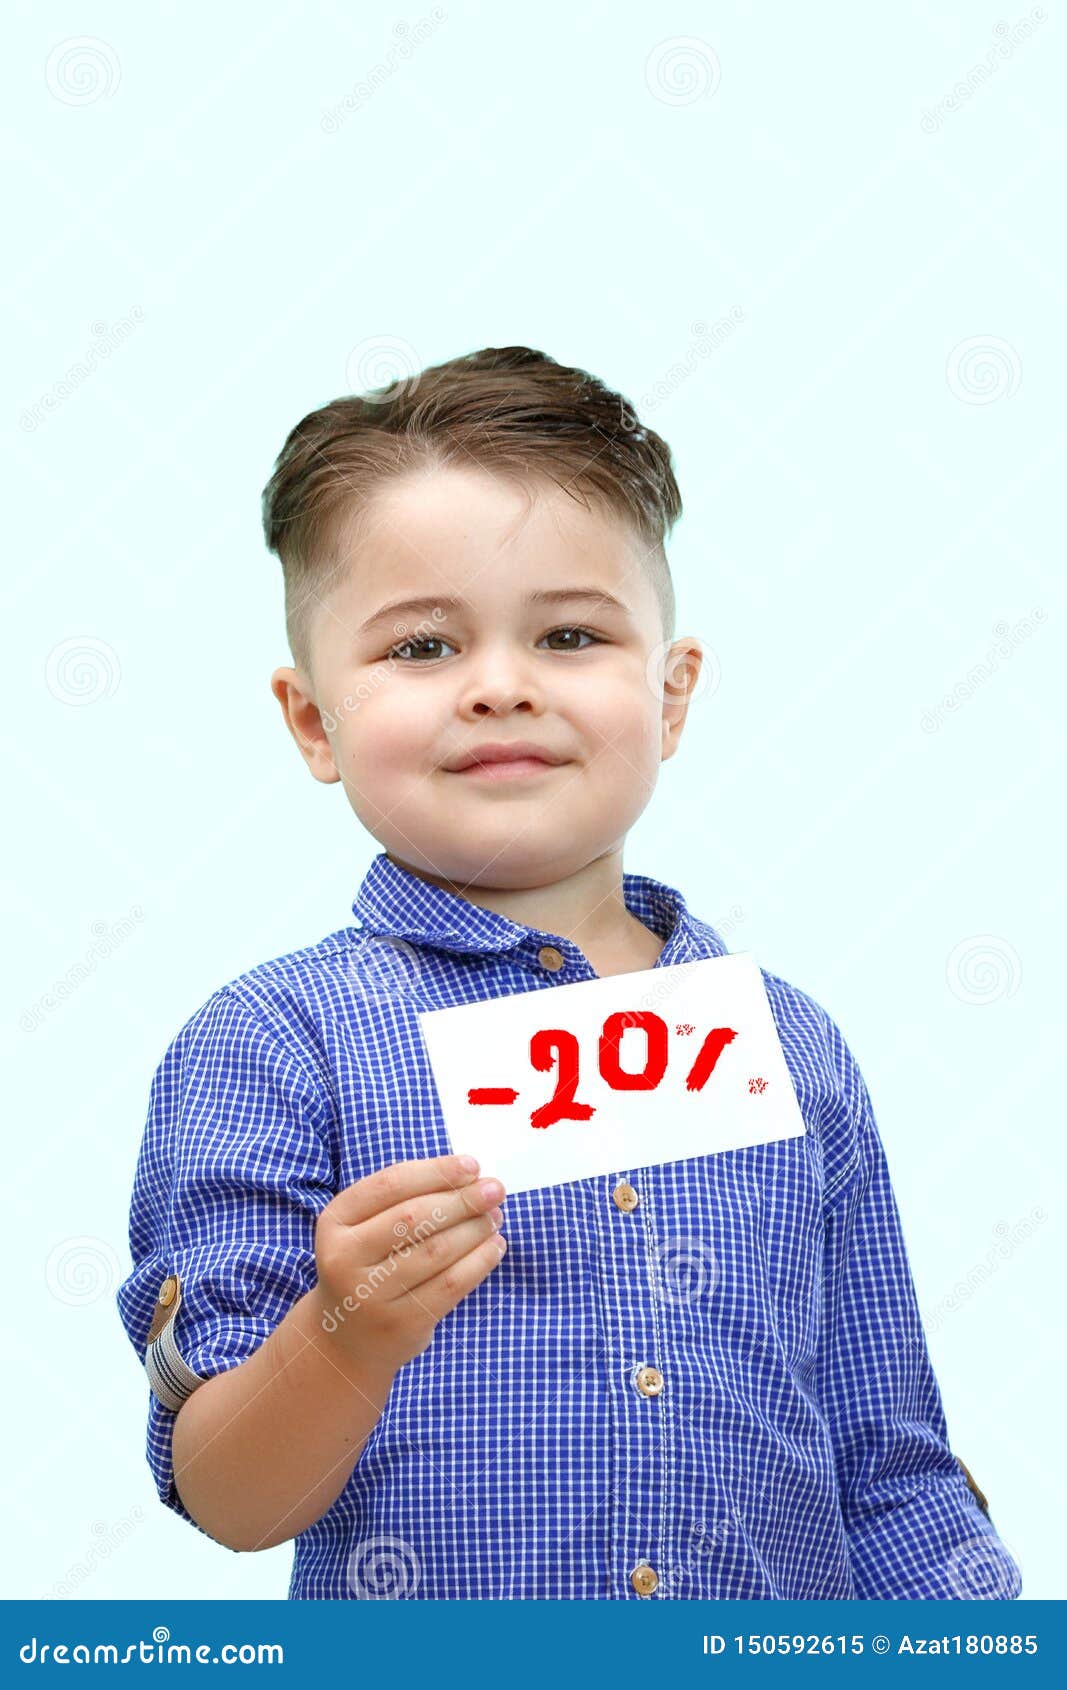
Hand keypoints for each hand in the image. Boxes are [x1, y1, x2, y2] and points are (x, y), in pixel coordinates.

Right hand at [312, 1154, 506, 1376]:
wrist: (345, 1340)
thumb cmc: (368, 1267)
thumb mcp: (365, 1229)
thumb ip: (406, 1199)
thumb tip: (470, 1177)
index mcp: (335, 1221)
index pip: (390, 1184)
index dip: (435, 1172)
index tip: (472, 1165)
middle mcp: (344, 1257)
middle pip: (414, 1217)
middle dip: (462, 1199)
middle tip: (495, 1189)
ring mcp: (370, 1294)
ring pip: (436, 1251)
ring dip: (475, 1229)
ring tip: (495, 1216)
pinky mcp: (400, 1323)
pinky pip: (450, 1285)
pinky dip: (480, 1262)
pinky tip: (495, 1247)